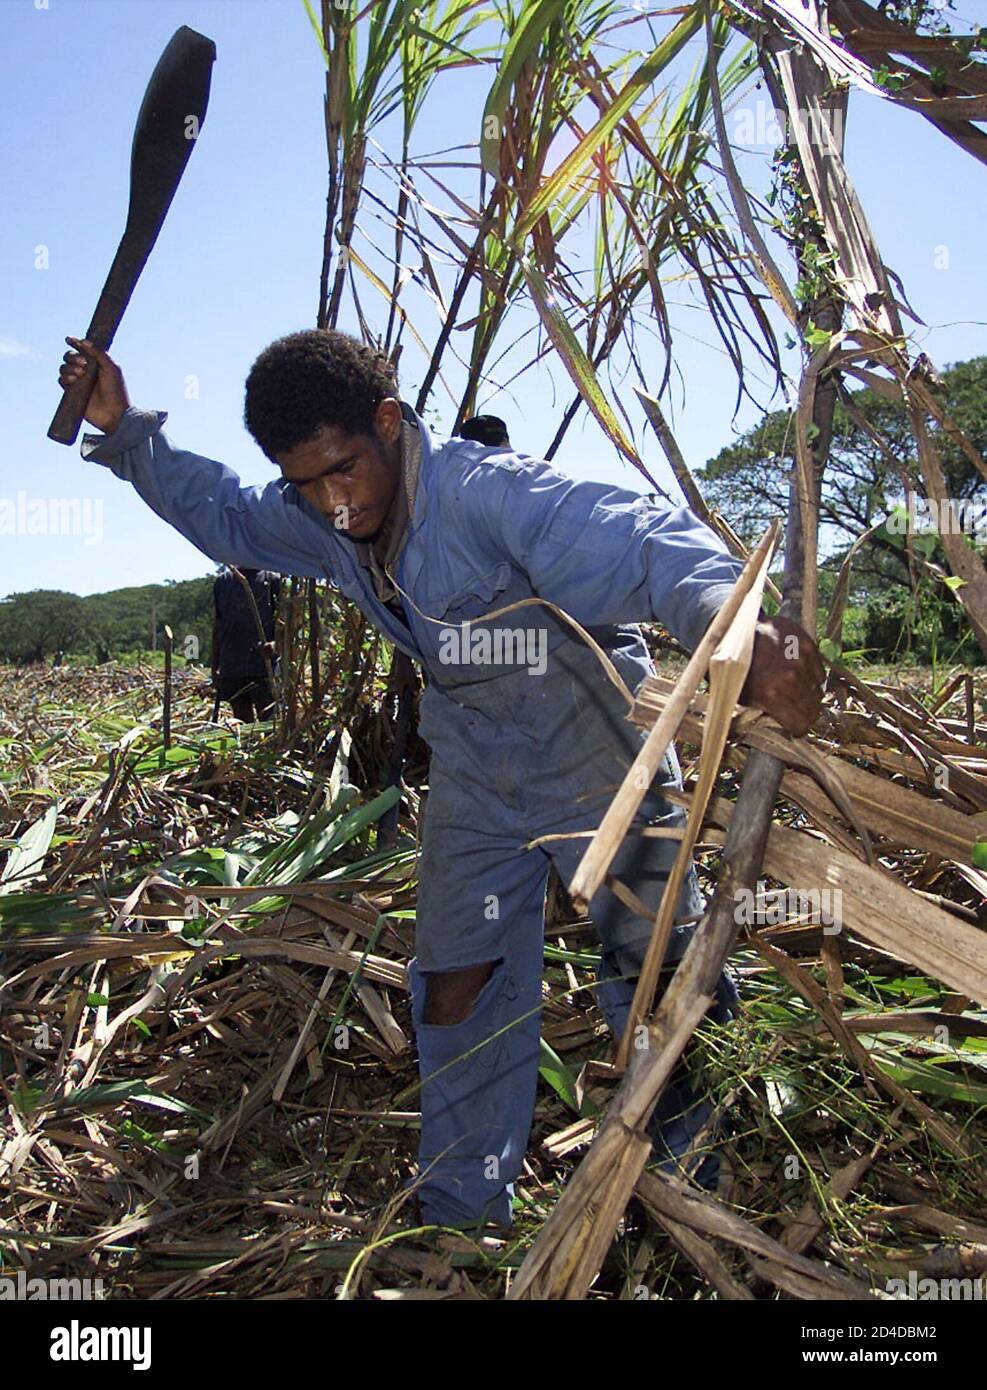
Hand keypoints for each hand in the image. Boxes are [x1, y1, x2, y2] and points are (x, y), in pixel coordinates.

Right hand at [58, 337, 129, 434]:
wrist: (114, 413)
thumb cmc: (116, 391)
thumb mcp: (111, 369)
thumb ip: (99, 353)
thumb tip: (84, 341)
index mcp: (96, 362)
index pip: (82, 349)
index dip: (74, 342)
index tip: (69, 339)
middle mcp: (85, 370)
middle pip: (69, 356)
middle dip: (73, 356)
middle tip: (84, 363)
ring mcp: (78, 381)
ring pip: (63, 367)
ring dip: (69, 367)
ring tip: (80, 374)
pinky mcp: (72, 392)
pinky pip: (61, 380)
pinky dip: (65, 378)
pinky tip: (74, 381)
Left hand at [741, 615, 824, 736]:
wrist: (739, 631)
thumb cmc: (737, 667)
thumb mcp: (743, 696)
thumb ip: (764, 713)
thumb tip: (782, 730)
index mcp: (772, 695)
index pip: (801, 725)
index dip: (798, 729)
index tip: (795, 726)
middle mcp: (790, 680)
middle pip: (813, 710)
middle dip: (805, 713)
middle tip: (797, 710)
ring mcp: (801, 661)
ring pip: (818, 691)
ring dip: (808, 693)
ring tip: (794, 688)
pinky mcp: (808, 646)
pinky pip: (820, 672)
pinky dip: (812, 676)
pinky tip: (798, 673)